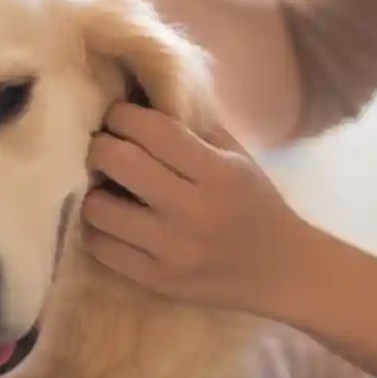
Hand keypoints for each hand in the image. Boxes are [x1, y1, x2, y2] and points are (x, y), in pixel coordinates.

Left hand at [81, 103, 315, 314]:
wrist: (280, 270)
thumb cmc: (255, 204)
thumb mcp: (237, 157)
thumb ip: (192, 129)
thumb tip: (136, 96)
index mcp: (217, 173)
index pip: (152, 130)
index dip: (122, 115)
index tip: (118, 117)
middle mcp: (192, 211)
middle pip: (117, 161)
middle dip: (101, 146)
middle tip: (106, 149)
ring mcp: (171, 250)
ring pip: (98, 208)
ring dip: (95, 191)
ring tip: (108, 189)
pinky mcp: (156, 280)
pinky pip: (101, 248)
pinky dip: (98, 229)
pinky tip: (113, 222)